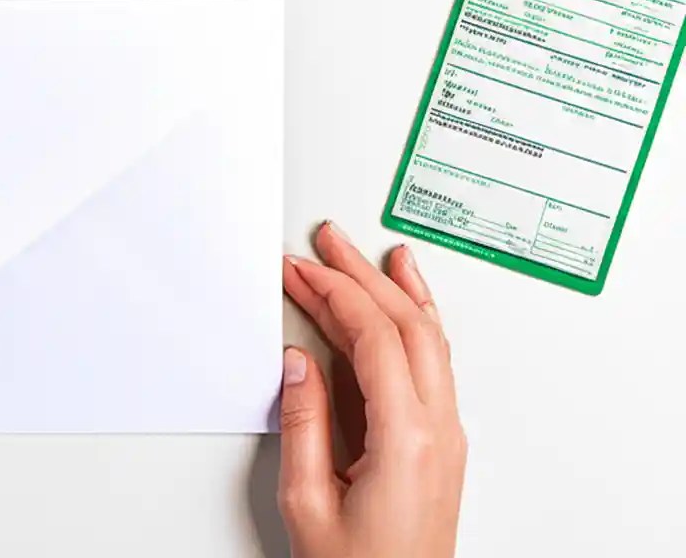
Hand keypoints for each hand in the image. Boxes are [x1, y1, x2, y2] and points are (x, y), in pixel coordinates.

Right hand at [279, 223, 466, 557]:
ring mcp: (445, 433)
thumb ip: (304, 423)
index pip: (376, 338)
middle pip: (407, 325)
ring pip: (429, 338)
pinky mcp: (440, 440)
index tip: (302, 268)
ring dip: (395, 291)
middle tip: (327, 241)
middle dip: (362, 275)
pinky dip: (418, 321)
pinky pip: (434, 362)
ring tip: (371, 253)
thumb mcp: (309, 501)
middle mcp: (437, 428)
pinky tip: (407, 303)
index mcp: (407, 438)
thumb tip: (297, 361)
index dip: (335, 293)